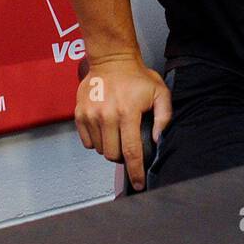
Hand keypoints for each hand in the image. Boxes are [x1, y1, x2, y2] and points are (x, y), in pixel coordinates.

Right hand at [75, 55, 171, 190]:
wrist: (111, 59)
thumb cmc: (137, 77)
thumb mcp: (160, 93)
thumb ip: (164, 118)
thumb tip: (158, 141)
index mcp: (128, 113)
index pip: (131, 152)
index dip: (136, 171)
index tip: (139, 183)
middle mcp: (107, 116)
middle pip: (112, 155)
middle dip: (122, 156)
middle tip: (128, 144)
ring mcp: (91, 115)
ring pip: (99, 149)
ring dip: (109, 147)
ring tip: (117, 133)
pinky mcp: (79, 114)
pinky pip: (87, 141)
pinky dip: (96, 141)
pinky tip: (105, 129)